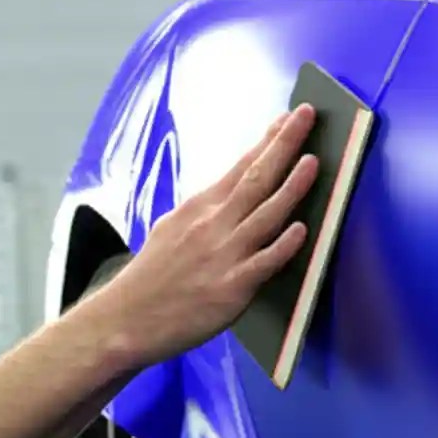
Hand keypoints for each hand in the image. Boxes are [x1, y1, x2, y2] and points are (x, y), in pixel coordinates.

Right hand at [91, 103, 319, 367]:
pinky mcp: (232, 288)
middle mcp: (213, 224)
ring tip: (313, 161)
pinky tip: (302, 229)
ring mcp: (224, 255)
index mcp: (199, 208)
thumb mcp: (170, 228)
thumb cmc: (151, 278)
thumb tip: (230, 194)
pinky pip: (264, 263)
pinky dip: (283, 245)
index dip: (268, 141)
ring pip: (265, 214)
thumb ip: (203, 212)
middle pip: (256, 178)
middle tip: (307, 116)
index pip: (241, 166)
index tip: (289, 117)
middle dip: (284, 144)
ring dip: (292, 186)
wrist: (125, 320)